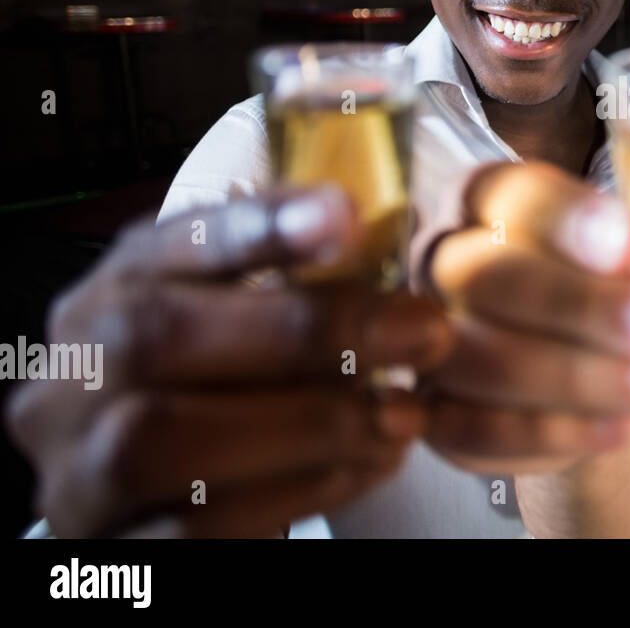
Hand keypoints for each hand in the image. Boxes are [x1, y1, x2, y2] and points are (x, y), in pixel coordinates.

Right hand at [4, 185, 453, 537]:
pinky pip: (195, 528)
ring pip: (164, 440)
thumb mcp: (236, 324)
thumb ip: (283, 277)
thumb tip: (361, 222)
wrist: (162, 504)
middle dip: (303, 329)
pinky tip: (369, 464)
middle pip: (154, 337)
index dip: (252, 226)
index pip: (163, 243)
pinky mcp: (114, 550)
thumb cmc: (219, 395)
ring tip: (401, 412)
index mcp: (110, 297)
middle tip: (419, 330)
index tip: (346, 216)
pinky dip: (298, 491)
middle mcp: (71, 375)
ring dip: (308, 422)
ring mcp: (77, 469)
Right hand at [420, 161, 629, 476]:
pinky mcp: (436, 411)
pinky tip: (613, 430)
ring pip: (477, 356)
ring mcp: (431, 339)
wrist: (573, 375)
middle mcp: (451, 261)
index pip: (516, 193)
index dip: (570, 217)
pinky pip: (468, 429)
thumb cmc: (608, 294)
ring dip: (576, 377)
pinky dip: (544, 434)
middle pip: (490, 273)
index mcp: (499, 202)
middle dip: (580, 305)